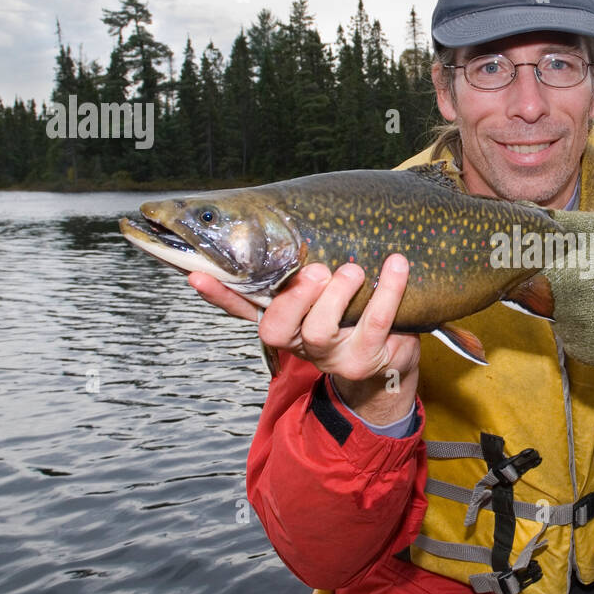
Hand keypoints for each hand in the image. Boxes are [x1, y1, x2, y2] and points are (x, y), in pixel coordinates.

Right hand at [190, 257, 420, 424]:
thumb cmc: (352, 318)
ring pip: (320, 330)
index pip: (242, 309)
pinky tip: (396, 266)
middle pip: (276, 329)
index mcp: (284, 324)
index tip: (197, 273)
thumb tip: (279, 229)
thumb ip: (302, 272)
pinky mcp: (367, 359)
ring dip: (337, 294)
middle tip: (316, 271)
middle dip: (293, 297)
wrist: (390, 364)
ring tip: (354, 269)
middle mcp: (300, 344)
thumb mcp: (323, 295)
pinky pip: (376, 322)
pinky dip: (388, 289)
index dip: (219, 295)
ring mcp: (332, 356)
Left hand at [541, 210, 593, 366]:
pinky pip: (578, 343)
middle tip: (586, 282)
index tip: (556, 268)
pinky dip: (587, 332)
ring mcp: (582, 339)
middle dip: (557, 293)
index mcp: (565, 280)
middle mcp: (569, 314)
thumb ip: (556, 221)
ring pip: (561, 325)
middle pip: (544, 304)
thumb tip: (522, 211)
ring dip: (572, 313)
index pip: (528, 282)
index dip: (539, 274)